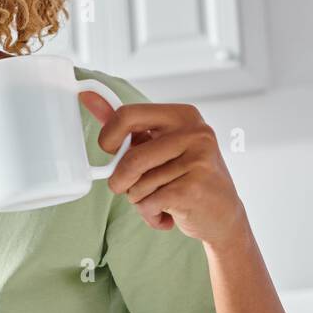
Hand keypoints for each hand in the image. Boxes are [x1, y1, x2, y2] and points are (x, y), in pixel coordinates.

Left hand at [80, 94, 247, 248]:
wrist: (223, 215)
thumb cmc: (185, 177)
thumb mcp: (159, 146)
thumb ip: (126, 124)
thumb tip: (88, 97)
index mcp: (183, 115)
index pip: (127, 115)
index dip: (108, 137)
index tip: (111, 151)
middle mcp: (195, 133)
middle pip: (130, 158)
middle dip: (121, 181)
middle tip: (129, 188)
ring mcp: (198, 160)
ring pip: (138, 185)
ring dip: (140, 201)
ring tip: (161, 199)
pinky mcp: (195, 188)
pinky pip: (149, 203)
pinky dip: (150, 215)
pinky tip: (168, 213)